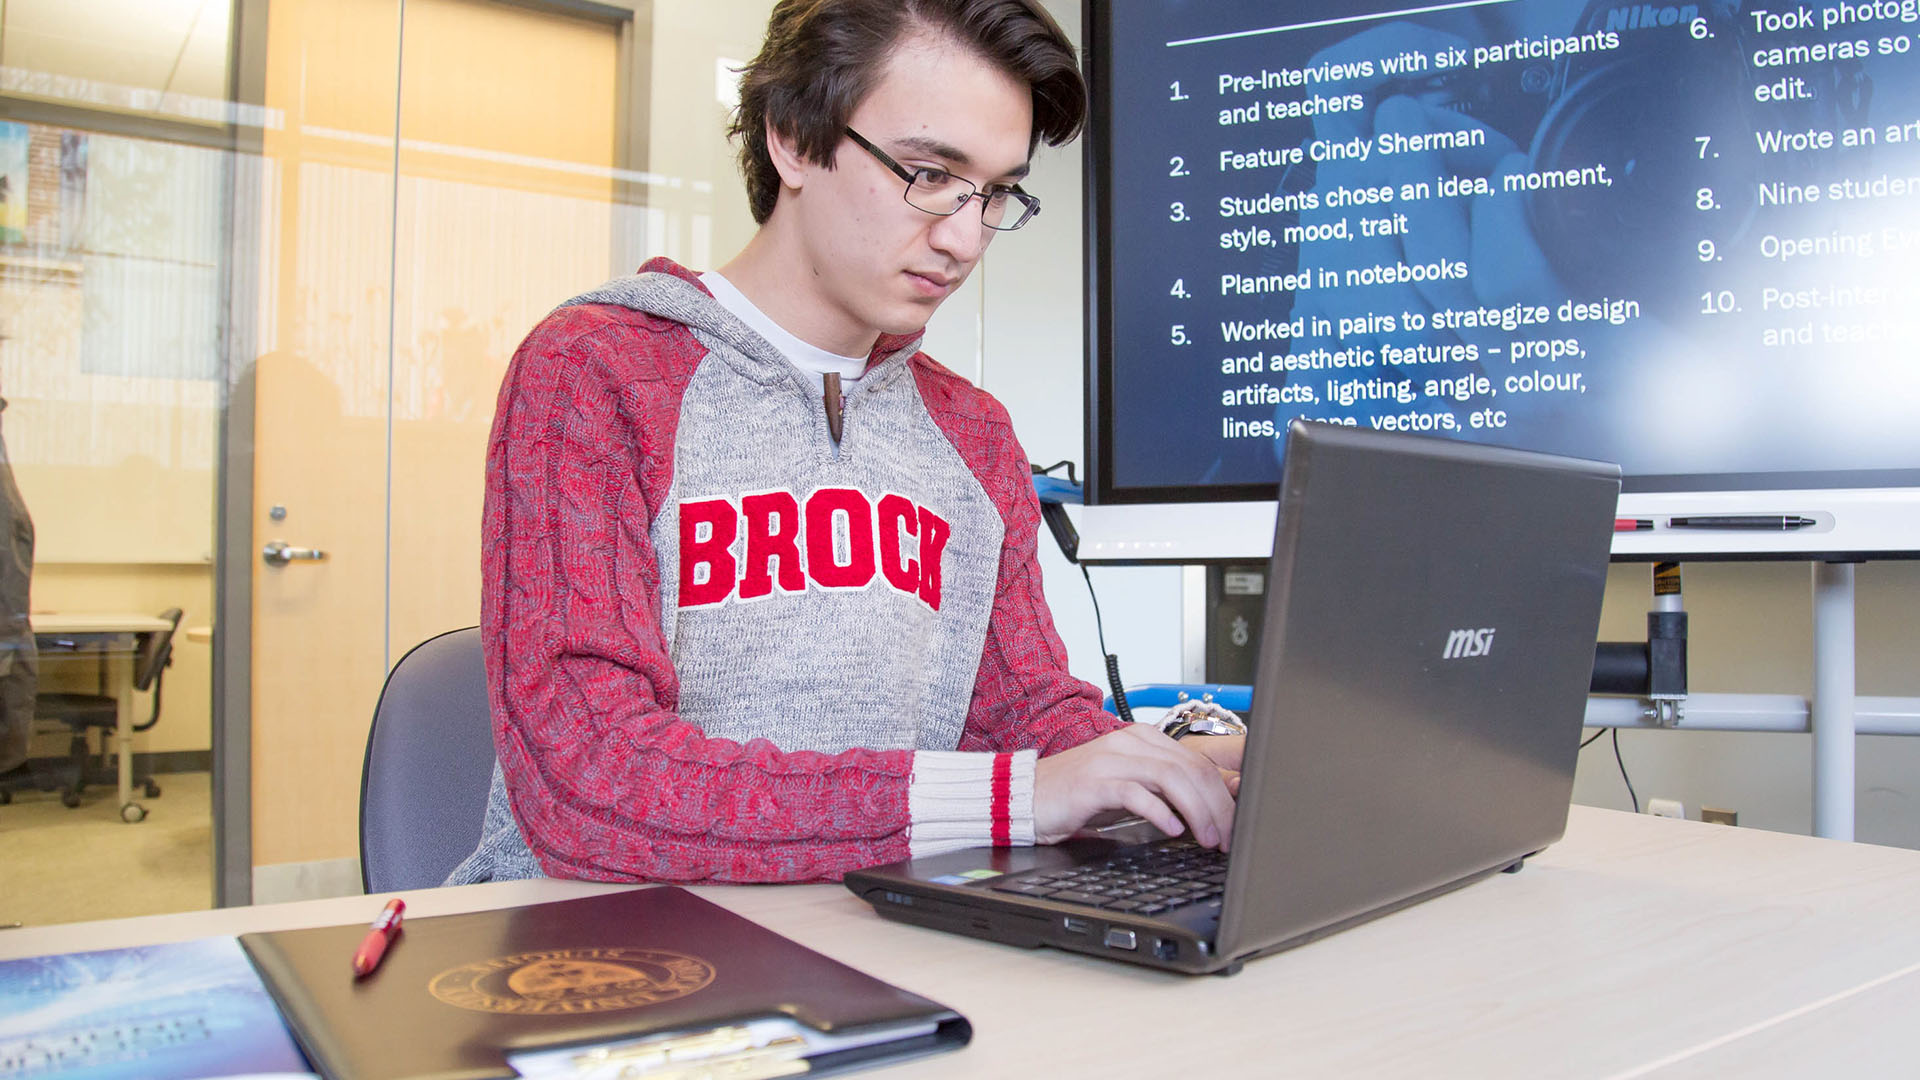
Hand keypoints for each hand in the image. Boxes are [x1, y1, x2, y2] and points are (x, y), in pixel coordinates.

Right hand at [1034, 725, 1237, 849]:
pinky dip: (1161, 812)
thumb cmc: (1077, 796)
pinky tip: (1173, 830)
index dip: (1222, 794)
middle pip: (1191, 769)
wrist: (1026, 797)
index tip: (1234, 823)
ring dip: (1197, 811)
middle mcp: (1129, 742)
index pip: (1197, 762)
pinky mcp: (1094, 781)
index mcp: (1142, 739)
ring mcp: (1111, 759)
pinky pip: (1137, 793)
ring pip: (1171, 778)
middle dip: (1217, 806)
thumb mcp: (1130, 789)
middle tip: (1228, 837)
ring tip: (1208, 838)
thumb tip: (1211, 802)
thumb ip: (1165, 790)